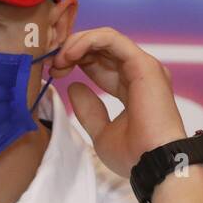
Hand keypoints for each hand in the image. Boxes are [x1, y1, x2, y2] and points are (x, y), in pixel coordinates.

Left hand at [48, 27, 186, 176]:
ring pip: (104, 38)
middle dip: (71, 51)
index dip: (73, 61)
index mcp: (130, 87)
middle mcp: (138, 73)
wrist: (151, 164)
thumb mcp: (101, 132)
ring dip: (76, 44)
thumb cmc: (132, 155)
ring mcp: (142, 66)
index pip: (98, 61)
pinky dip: (88, 41)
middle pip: (100, 47)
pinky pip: (111, 39)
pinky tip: (70, 54)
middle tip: (52, 65)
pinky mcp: (142, 63)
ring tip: (59, 59)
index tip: (53, 73)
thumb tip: (74, 87)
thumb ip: (88, 110)